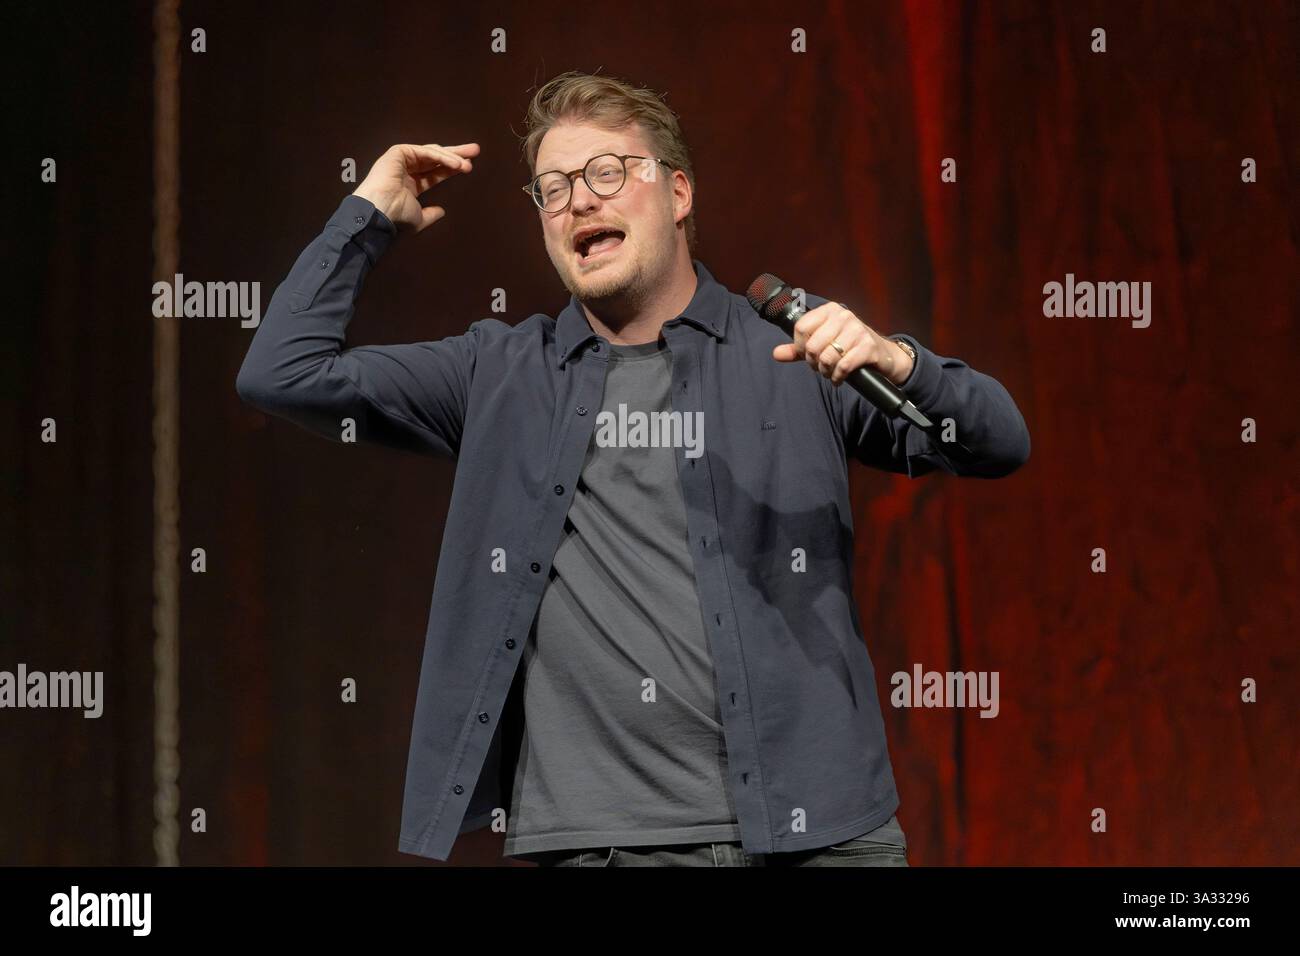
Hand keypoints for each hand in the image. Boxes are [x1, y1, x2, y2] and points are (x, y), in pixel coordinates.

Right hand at [353, 142, 479, 232]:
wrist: (380, 212)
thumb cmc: (397, 217)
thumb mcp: (418, 218)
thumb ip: (430, 215)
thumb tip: (441, 211)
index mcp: (410, 184)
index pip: (435, 173)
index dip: (451, 169)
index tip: (469, 166)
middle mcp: (407, 169)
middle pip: (436, 158)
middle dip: (456, 154)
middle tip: (475, 151)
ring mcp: (402, 159)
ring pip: (432, 152)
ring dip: (452, 156)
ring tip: (469, 162)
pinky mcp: (398, 152)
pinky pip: (425, 151)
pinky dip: (442, 156)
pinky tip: (456, 163)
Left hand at [771, 302, 913, 385]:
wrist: (882, 354)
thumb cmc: (849, 347)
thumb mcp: (822, 345)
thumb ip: (798, 349)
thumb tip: (776, 354)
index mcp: (830, 310)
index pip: (801, 328)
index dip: (800, 347)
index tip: (808, 354)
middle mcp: (844, 316)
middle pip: (812, 345)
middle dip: (813, 362)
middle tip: (820, 367)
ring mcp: (857, 330)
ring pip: (827, 357)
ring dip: (826, 371)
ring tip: (830, 372)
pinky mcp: (868, 346)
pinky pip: (843, 366)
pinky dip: (837, 377)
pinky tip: (839, 378)